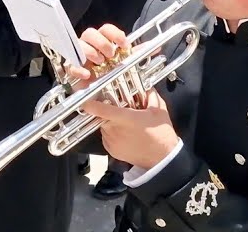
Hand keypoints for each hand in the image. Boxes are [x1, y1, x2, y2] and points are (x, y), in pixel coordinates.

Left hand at [68, 25, 181, 168]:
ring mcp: (112, 142)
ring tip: (125, 123)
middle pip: (102, 116)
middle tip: (120, 110)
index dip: (91, 104)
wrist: (162, 159)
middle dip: (107, 111)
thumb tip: (146, 88)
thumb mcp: (159, 111)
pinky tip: (125, 134)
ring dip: (110, 122)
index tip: (85, 100)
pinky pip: (106, 137)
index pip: (102, 109)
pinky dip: (112, 133)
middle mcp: (116, 130)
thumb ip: (150, 96)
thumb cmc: (161, 135)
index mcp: (126, 118)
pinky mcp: (111, 151)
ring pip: (103, 126)